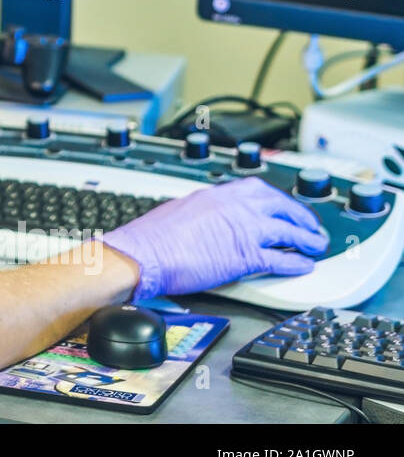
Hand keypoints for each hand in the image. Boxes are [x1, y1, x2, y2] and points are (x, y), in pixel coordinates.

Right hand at [97, 176, 329, 300]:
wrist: (142, 255)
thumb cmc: (150, 238)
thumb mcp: (180, 210)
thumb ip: (202, 212)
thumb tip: (209, 220)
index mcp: (216, 194)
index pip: (257, 190)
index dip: (277, 200)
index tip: (284, 206)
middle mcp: (234, 207)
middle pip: (281, 205)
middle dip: (300, 215)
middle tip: (310, 225)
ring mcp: (242, 230)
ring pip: (288, 230)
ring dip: (307, 238)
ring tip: (316, 245)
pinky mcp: (244, 256)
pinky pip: (280, 258)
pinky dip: (296, 263)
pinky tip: (304, 266)